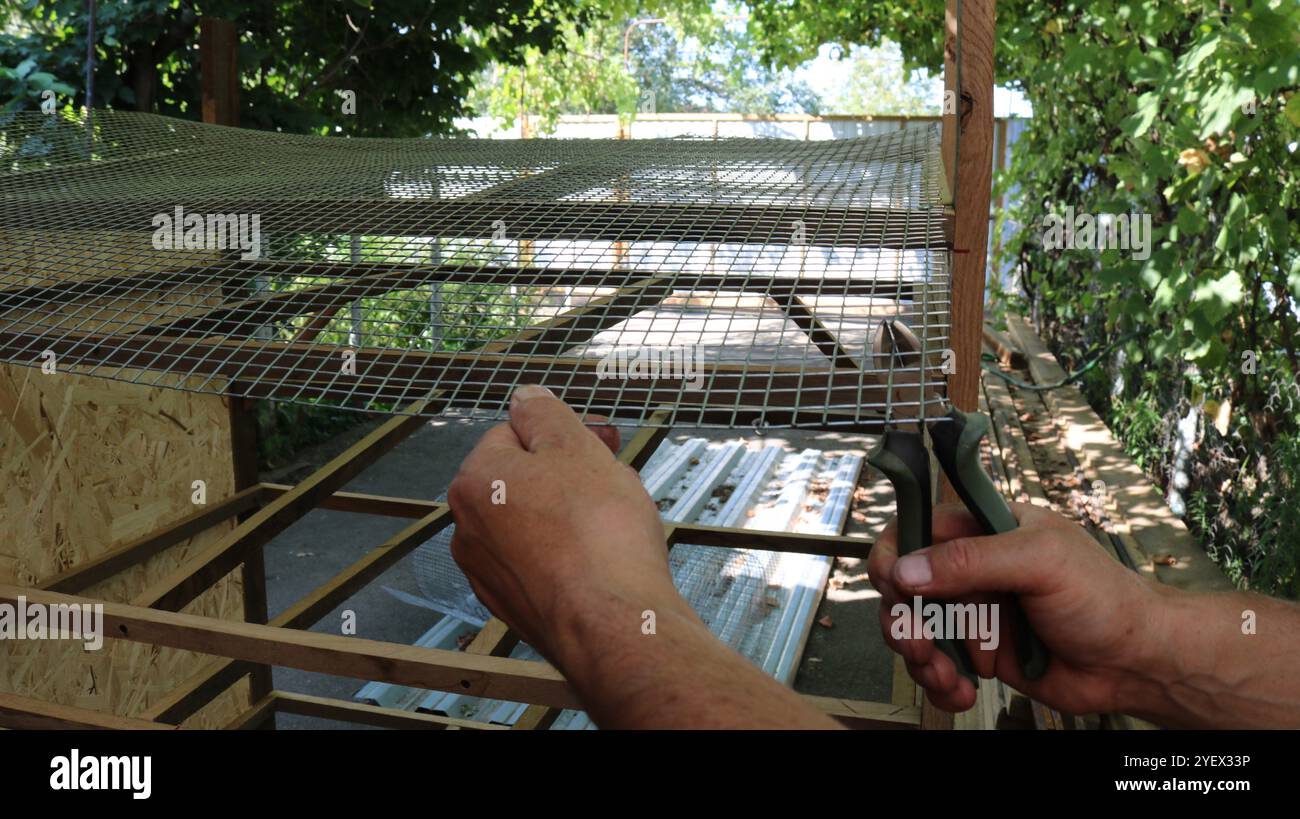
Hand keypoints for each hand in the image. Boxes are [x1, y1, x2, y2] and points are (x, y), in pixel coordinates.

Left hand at [448, 385, 688, 667]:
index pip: (513, 434)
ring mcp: (491, 575)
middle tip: (616, 478)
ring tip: (617, 521)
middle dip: (570, 474)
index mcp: (475, 481)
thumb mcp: (574, 447)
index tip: (601, 440)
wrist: (613, 624)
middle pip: (524, 481)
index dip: (561, 432)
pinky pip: (544, 564)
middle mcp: (470, 530)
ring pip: (536, 524)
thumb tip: (525, 398)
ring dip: (572, 514)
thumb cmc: (597, 532)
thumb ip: (544, 414)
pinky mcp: (516, 609)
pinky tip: (604, 560)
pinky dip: (570, 555)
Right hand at [868, 502, 1165, 714]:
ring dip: (921, 658)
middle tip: (921, 644)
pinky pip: (937, 668)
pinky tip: (962, 693)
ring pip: (914, 631)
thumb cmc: (1103, 599)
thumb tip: (906, 570)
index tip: (895, 586)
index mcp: (983, 529)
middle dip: (905, 620)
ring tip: (947, 677)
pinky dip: (939, 685)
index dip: (895, 555)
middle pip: (905, 587)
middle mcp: (971, 569)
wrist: (1136, 663)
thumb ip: (972, 561)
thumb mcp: (1040, 562)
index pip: (916, 528)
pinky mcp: (978, 653)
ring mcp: (973, 612)